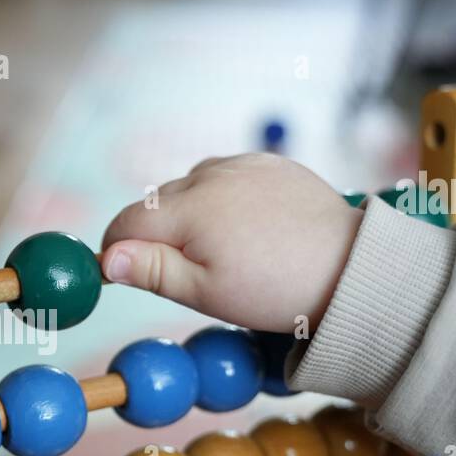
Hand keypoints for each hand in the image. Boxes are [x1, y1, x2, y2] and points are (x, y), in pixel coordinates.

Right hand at [101, 153, 361, 330]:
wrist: (350, 267)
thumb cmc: (275, 289)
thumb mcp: (205, 292)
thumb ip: (152, 271)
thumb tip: (106, 258)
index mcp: (189, 209)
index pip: (126, 221)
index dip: (118, 250)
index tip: (127, 275)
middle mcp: (210, 174)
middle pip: (156, 203)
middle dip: (159, 235)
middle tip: (193, 274)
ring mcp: (241, 163)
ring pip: (189, 188)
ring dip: (191, 215)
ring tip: (226, 251)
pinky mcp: (268, 163)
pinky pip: (225, 176)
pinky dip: (223, 199)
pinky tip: (247, 227)